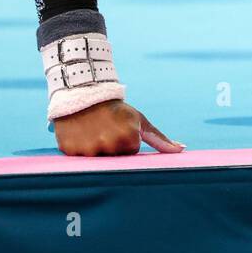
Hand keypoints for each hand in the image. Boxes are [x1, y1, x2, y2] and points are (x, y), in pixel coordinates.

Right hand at [52, 99, 185, 155]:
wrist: (83, 92)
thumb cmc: (116, 110)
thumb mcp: (139, 120)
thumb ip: (159, 139)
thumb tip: (181, 150)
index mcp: (128, 137)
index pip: (131, 153)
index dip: (127, 141)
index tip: (120, 128)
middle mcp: (108, 144)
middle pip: (115, 158)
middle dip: (112, 147)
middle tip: (106, 130)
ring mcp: (87, 149)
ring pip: (96, 160)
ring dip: (96, 149)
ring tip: (93, 131)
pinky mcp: (69, 149)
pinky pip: (78, 158)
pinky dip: (79, 148)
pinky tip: (81, 134)